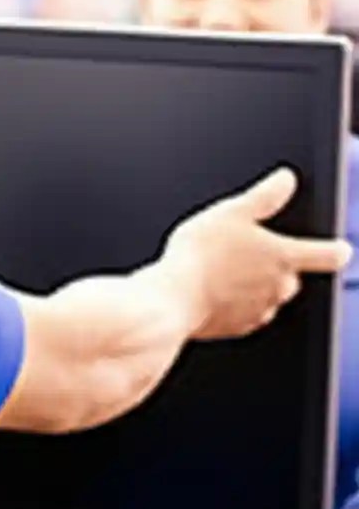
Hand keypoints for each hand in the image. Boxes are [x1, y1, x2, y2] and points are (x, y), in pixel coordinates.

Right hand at [160, 168, 351, 340]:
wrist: (169, 302)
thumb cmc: (198, 258)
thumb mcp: (229, 213)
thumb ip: (264, 196)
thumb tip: (285, 180)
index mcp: (284, 258)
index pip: (330, 255)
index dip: (336, 250)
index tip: (339, 249)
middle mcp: (279, 288)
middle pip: (291, 276)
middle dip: (274, 266)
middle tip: (242, 253)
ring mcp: (260, 311)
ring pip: (268, 296)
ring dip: (253, 285)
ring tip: (220, 273)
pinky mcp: (238, 328)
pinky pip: (245, 314)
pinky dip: (234, 304)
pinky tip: (211, 292)